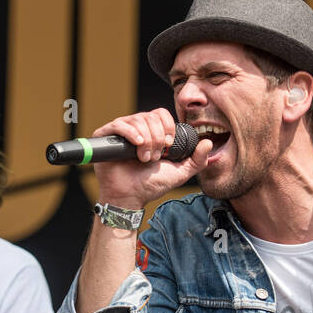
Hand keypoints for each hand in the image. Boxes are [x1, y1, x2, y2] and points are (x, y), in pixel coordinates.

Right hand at [91, 108, 212, 210]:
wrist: (130, 197)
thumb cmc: (150, 185)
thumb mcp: (179, 172)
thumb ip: (196, 160)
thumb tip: (208, 143)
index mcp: (151, 132)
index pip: (161, 114)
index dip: (168, 128)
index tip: (169, 147)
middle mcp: (136, 128)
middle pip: (151, 116)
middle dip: (158, 138)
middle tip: (154, 158)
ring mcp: (120, 132)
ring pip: (138, 119)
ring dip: (146, 141)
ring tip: (144, 158)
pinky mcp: (105, 136)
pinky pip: (119, 124)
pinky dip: (130, 132)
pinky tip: (137, 144)